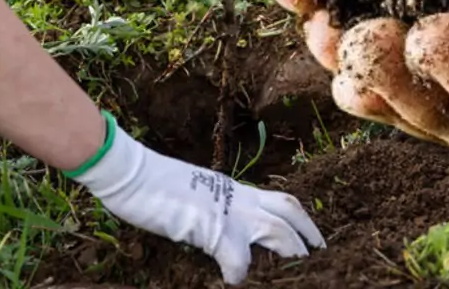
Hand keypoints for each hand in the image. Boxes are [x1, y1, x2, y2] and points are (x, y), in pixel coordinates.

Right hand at [71, 116, 324, 284]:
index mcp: (232, 189)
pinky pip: (238, 258)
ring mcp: (226, 211)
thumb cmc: (150, 183)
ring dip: (291, 250)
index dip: (298, 219)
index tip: (308, 237)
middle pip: (287, 210)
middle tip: (318, 254)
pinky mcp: (210, 228)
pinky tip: (233, 281)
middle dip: (307, 234)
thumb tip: (211, 230)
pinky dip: (240, 274)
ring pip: (276, 229)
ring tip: (296, 269)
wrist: (131, 171)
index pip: (278, 201)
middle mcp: (236, 197)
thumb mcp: (190, 196)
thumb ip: (208, 210)